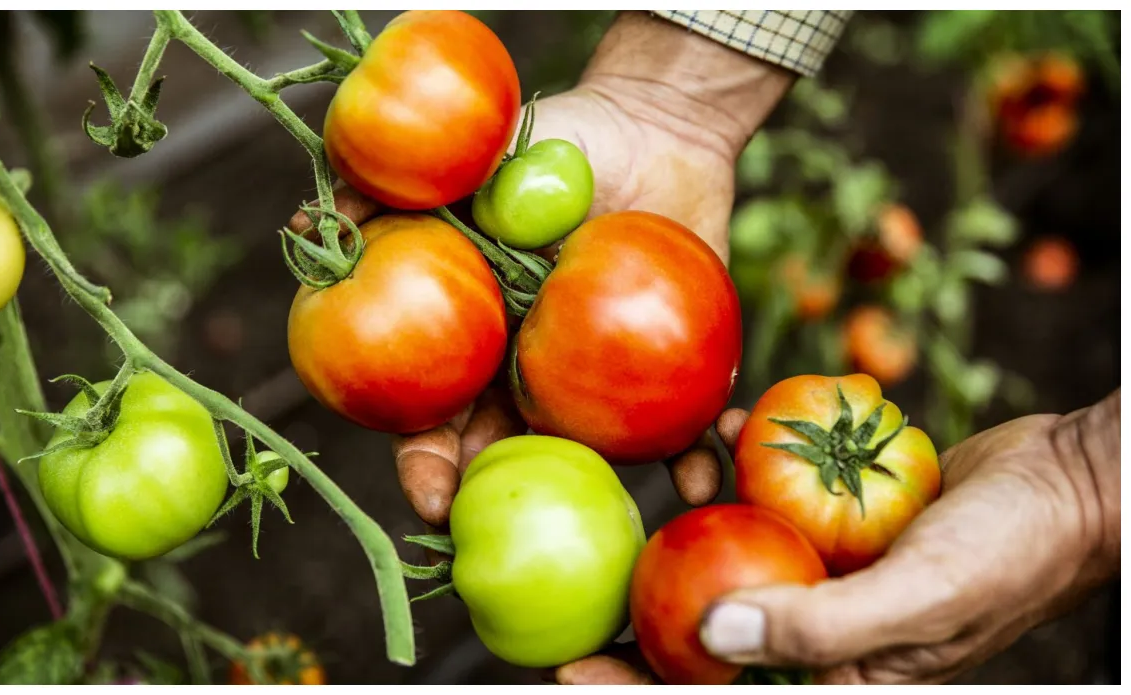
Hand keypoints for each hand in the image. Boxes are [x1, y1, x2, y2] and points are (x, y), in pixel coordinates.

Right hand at [376, 11, 792, 529]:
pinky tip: (703, 480)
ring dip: (601, 498)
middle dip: (501, 507)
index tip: (432, 497)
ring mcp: (599, 381)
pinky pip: (681, 429)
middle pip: (506, 461)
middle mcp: (532, 375)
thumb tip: (313, 220)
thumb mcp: (469, 161)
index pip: (434, 419)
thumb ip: (394, 189)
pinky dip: (692, 461)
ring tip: (619, 521)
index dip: (426, 465)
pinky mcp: (669, 372)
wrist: (654, 128)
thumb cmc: (555, 144)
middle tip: (512, 536)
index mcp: (477, 343)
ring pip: (590, 461)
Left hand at [562, 390, 1119, 683]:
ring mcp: (822, 566)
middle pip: (708, 625)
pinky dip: (745, 457)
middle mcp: (818, 626)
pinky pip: (766, 491)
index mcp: (836, 674)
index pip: (722, 694)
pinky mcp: (832, 513)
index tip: (568, 668)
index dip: (643, 687)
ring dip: (699, 505)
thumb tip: (711, 635)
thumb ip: (817, 626)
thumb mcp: (918, 598)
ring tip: (688, 463)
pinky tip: (732, 425)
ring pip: (730, 548)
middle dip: (647, 596)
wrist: (1066, 480)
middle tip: (589, 564)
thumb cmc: (1013, 552)